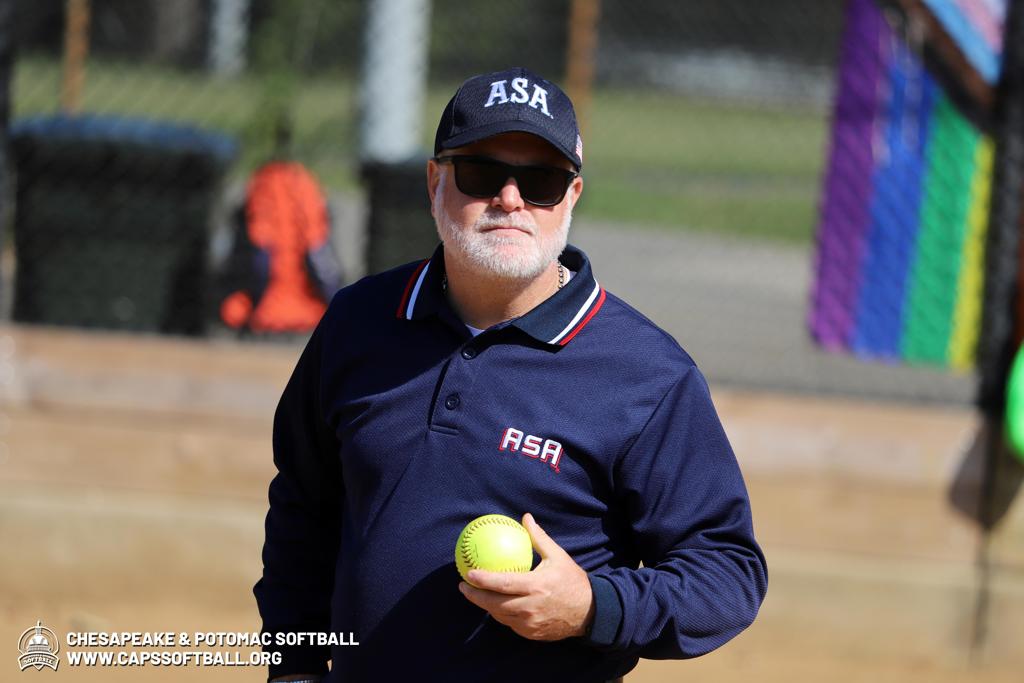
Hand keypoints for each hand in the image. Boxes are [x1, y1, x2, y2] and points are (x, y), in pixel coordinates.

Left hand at [458, 513, 594, 640]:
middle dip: (475, 596)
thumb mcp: (557, 556)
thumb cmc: (572, 580)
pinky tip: (493, 604)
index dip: (483, 580)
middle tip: (463, 585)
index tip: (468, 573)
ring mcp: (530, 623)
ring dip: (486, 605)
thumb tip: (526, 517)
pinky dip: (501, 613)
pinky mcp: (531, 634)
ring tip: (474, 594)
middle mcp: (531, 607)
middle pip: (494, 604)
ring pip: (500, 615)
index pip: (503, 584)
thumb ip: (538, 538)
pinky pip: (510, 623)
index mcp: (536, 586)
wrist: (590, 612)